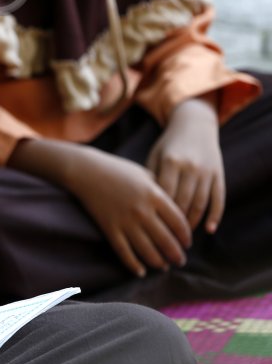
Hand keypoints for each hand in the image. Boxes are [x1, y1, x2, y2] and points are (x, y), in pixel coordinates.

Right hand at [67, 146, 191, 276]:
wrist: (86, 171)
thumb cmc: (117, 170)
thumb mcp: (145, 174)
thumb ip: (161, 190)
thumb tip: (175, 207)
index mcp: (154, 196)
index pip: (179, 223)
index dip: (186, 237)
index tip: (187, 243)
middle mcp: (142, 211)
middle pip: (167, 241)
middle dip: (176, 255)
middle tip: (180, 261)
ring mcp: (125, 221)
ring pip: (148, 251)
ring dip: (159, 263)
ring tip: (164, 266)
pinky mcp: (109, 228)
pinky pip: (124, 252)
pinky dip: (133, 265)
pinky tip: (141, 271)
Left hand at [147, 98, 225, 233]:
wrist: (194, 125)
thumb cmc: (168, 145)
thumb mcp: (155, 156)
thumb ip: (150, 177)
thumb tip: (143, 206)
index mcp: (171, 161)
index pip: (165, 195)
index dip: (159, 214)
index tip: (152, 229)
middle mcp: (190, 167)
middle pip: (183, 202)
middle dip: (175, 223)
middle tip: (168, 239)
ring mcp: (207, 171)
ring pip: (200, 203)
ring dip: (193, 222)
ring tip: (184, 237)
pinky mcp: (219, 174)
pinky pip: (219, 199)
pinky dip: (215, 215)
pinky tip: (208, 229)